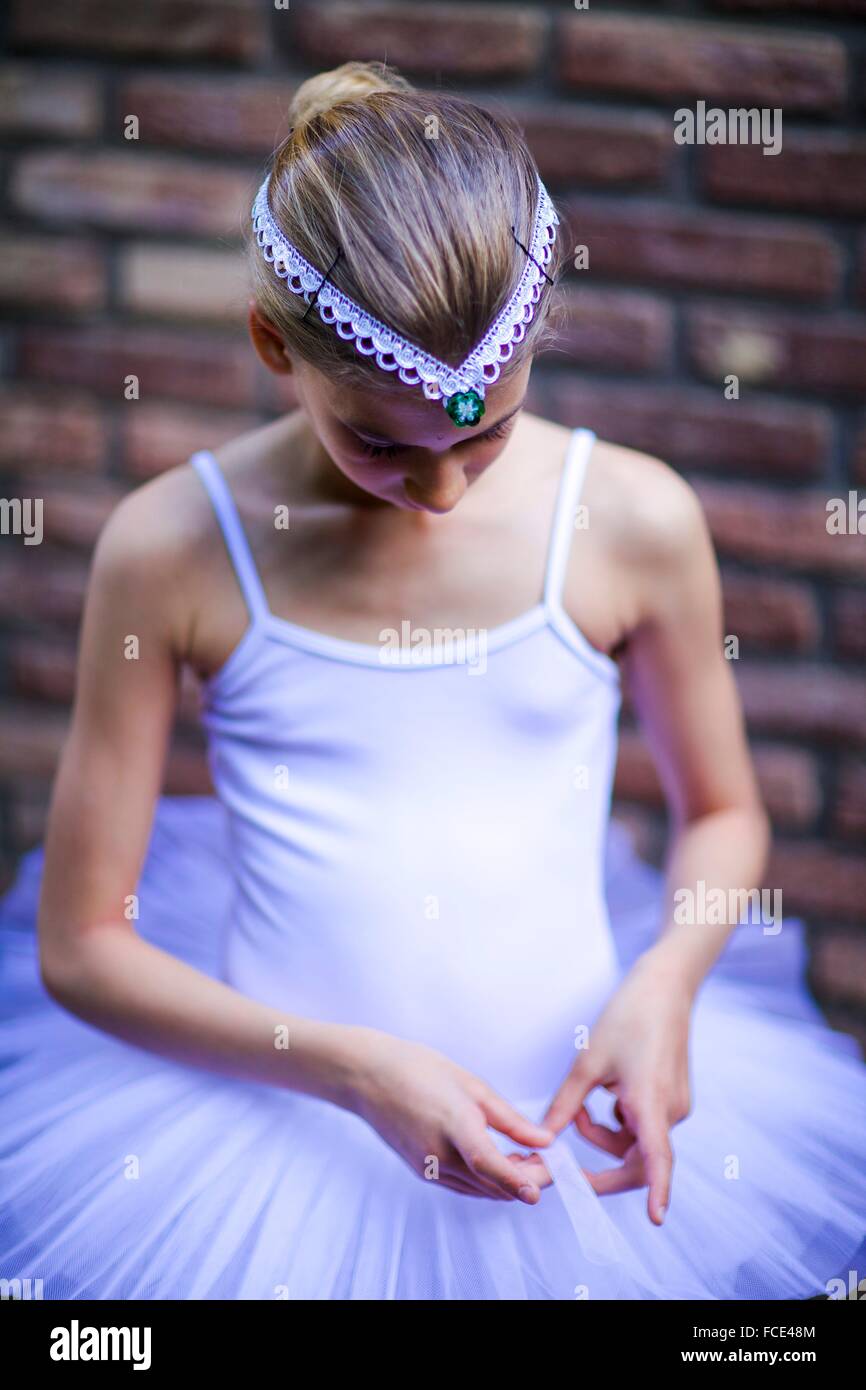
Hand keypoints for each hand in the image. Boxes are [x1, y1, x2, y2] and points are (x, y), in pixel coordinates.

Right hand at [348, 1030, 554, 1201]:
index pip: (489, 1163)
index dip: (516, 1181)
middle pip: (491, 1184)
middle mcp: (439, 1155)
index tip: (540, 1190)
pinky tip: (500, 1161)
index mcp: (453, 1125)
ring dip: (507, 1182)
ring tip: (529, 1158)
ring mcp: (429, 1168)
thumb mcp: (471, 1085)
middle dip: (526, 1180)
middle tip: (549, 1161)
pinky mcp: (423, 1171)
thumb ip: (509, 1118)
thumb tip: (544, 1140)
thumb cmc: (419, 1070)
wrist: (368, 1077)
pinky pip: (464, 1185)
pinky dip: (487, 1180)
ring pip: (480, 1189)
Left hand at [542, 950, 693, 1223]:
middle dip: (604, 1163)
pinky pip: (644, 1125)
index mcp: (650, 1102)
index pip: (657, 1158)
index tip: (655, 1220)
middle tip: (569, 1166)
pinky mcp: (674, 1097)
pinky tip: (606, 1094)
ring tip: (581, 1104)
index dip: (657, 1191)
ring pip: (637, 1141)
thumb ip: (566, 1105)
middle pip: (640, 1159)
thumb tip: (545, 1140)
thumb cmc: (627, 1018)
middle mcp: (669, 1110)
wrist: (665, 986)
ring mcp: (675, 1104)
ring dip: (605, 1135)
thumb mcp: (587, 1062)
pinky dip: (619, 1121)